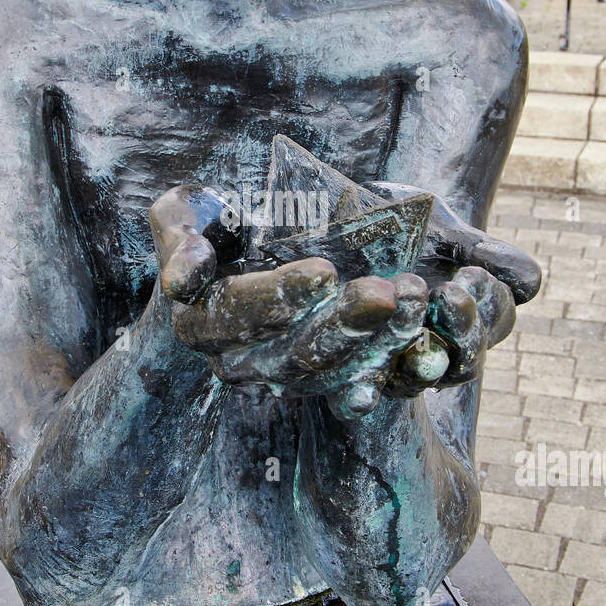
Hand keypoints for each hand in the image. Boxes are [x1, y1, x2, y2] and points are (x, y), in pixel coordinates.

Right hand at [150, 184, 429, 417]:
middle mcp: (242, 362)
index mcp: (203, 322)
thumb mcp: (183, 215)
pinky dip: (393, 375)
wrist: (239, 258)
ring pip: (332, 375)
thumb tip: (183, 282)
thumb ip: (180, 239)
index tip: (325, 271)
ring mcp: (285, 377)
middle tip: (386, 292)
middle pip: (293, 355)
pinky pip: (358, 389)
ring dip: (378, 343)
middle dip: (343, 325)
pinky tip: (424, 355)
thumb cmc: (212, 226)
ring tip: (413, 298)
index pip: (239, 315)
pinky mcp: (323, 380)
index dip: (280, 297)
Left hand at [371, 186, 540, 398]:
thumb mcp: (445, 231)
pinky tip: (361, 391)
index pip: (495, 319)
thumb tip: (532, 285)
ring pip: (421, 380)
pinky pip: (364, 388)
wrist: (342, 218)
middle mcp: (439, 345)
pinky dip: (365, 393)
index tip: (474, 273)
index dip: (490, 303)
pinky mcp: (352, 370)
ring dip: (422, 364)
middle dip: (464, 329)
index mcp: (470, 313)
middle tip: (451, 295)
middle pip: (466, 359)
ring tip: (412, 332)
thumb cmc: (406, 223)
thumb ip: (485, 254)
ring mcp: (397, 361)